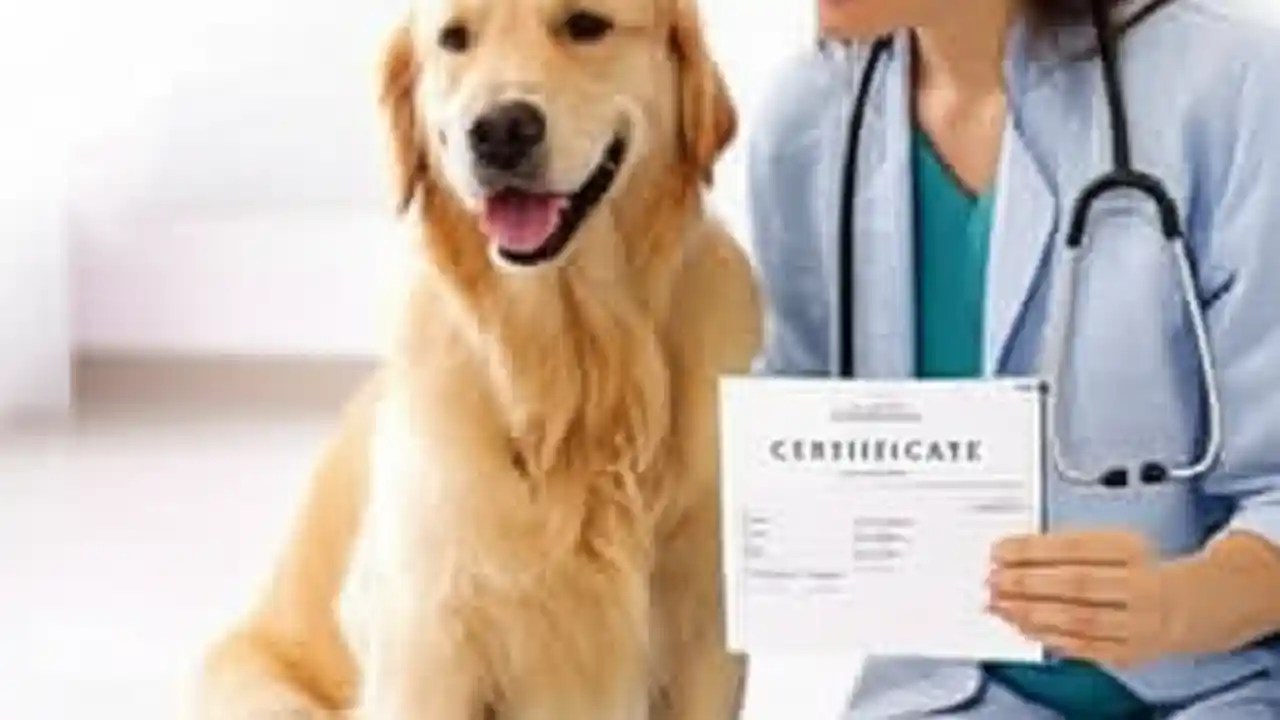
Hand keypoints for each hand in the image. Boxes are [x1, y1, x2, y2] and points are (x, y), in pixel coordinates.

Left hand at [988, 530, 1182, 667]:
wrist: (1191, 604)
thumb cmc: (1136, 568)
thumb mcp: (1108, 543)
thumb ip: (1063, 547)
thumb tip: (1012, 554)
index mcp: (1131, 550)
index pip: (1076, 547)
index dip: (1032, 550)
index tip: (1000, 551)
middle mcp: (1139, 585)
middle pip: (1076, 583)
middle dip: (1027, 583)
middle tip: (993, 581)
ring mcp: (1137, 622)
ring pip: (1079, 619)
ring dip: (1031, 613)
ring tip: (1000, 606)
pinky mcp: (1130, 651)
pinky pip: (1085, 647)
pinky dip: (1049, 638)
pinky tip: (1024, 627)